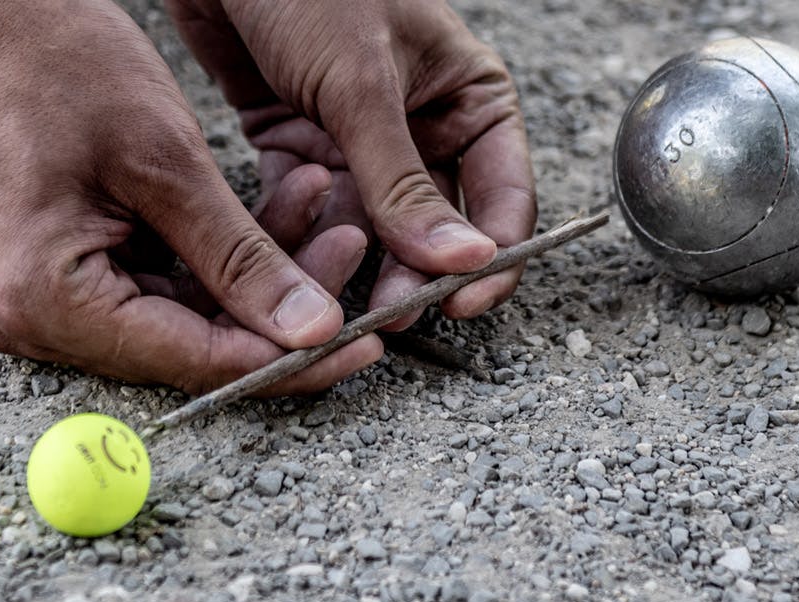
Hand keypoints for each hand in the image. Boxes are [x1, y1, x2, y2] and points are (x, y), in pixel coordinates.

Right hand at [0, 0, 382, 393]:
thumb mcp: (165, 157)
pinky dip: (216, 249)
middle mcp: (31, 319)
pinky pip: (156, 281)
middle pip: (190, 344)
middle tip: (351, 243)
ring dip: (255, 266)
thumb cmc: (55, 63)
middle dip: (279, 301)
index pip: (193, 361)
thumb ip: (239, 256)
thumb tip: (312, 332)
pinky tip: (274, 199)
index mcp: (46, 300)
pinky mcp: (56, 271)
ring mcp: (38, 299)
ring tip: (316, 196)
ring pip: (183, 313)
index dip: (287, 359)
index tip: (361, 345)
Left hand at [169, 0, 537, 330]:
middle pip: (436, 229)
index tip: (461, 304)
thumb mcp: (362, 83)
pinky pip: (314, 214)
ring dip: (357, 270)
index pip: (502, 198)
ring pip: (372, 232)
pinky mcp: (304, 149)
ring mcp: (364, 143)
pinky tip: (296, 256)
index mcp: (471, 99)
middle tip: (387, 321)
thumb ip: (403, 180)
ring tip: (336, 306)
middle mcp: (425, 127)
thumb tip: (465, 261)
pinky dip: (306, 239)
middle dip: (415, 277)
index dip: (489, 259)